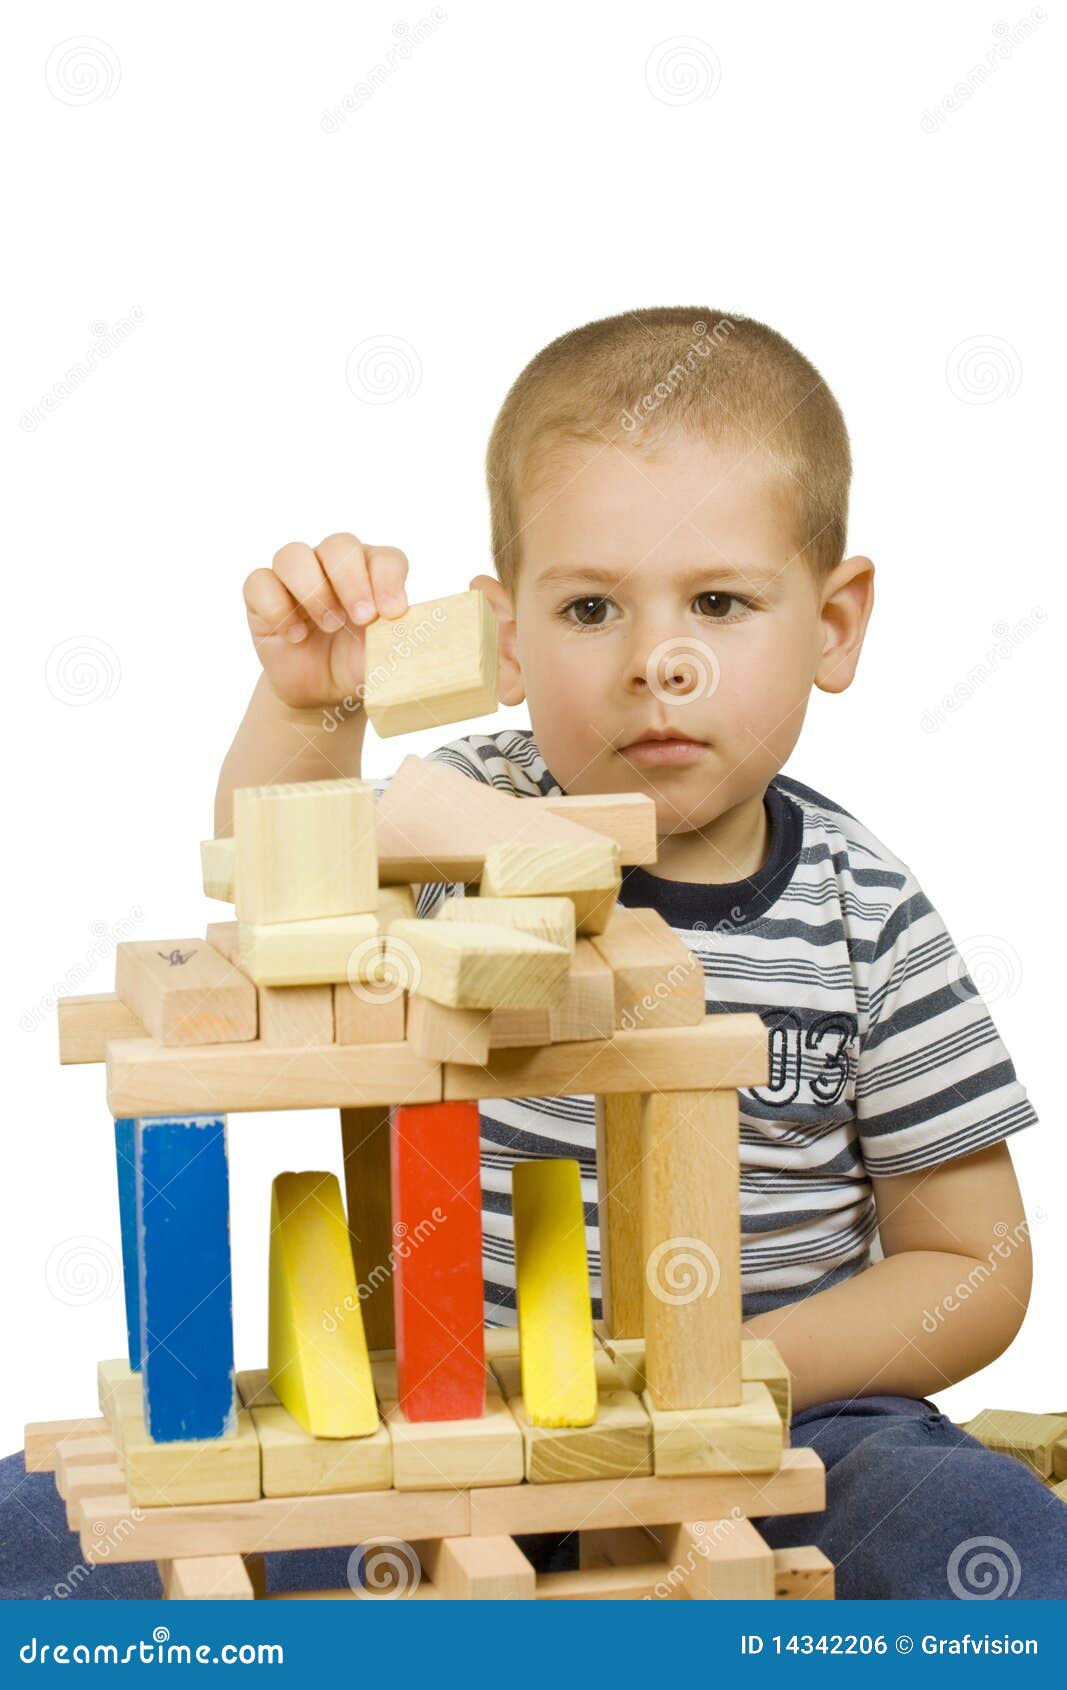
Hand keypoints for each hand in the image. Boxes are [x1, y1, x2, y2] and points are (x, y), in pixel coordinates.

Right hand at [242, 533, 409, 709]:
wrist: (320, 692)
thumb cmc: (356, 665)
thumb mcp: (384, 659)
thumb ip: (399, 642)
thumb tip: (411, 632)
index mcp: (372, 573)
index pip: (384, 557)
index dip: (388, 579)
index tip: (393, 614)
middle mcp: (332, 565)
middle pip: (339, 545)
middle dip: (351, 580)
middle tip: (362, 618)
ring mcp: (295, 577)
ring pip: (293, 555)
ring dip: (313, 590)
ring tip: (329, 625)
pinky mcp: (262, 595)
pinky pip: (259, 582)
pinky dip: (277, 607)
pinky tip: (295, 636)